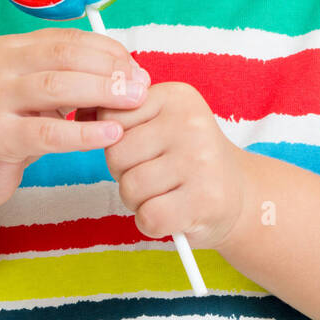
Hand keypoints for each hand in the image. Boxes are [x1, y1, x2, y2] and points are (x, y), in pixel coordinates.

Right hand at [0, 29, 149, 210]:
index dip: (107, 51)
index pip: (66, 39)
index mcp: (7, 48)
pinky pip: (47, 133)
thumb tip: (130, 72)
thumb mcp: (35, 95)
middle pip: (64, 56)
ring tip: (133, 104)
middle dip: (110, 69)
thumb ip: (71, 78)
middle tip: (141, 87)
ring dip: (102, 93)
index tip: (136, 69)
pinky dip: (84, 133)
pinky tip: (111, 135)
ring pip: (57, 87)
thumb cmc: (8, 129)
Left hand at [84, 80, 247, 249]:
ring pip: (130, 187)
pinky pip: (149, 216)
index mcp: (176, 95)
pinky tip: (172, 214)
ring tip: (164, 193)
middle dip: (124, 173)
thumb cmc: (186, 159)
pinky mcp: (205, 199)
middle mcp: (191, 122)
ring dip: (138, 200)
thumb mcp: (160, 124)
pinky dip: (151, 223)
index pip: (111, 117)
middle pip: (116, 153)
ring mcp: (201, 160)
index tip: (143, 148)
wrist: (241, 195)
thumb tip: (78, 112)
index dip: (116, 142)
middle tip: (154, 176)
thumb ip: (123, 116)